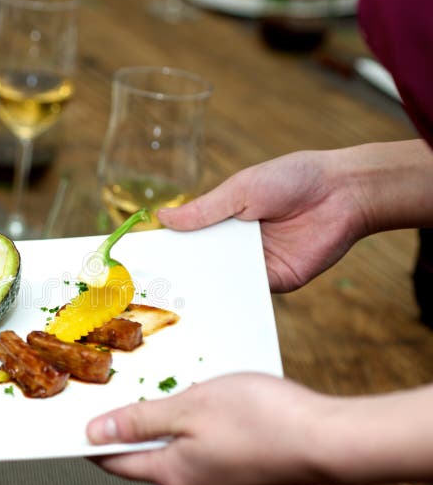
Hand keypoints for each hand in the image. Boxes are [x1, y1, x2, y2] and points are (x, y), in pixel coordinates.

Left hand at [86, 373, 331, 484]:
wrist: (329, 439)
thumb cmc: (264, 422)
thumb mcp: (189, 409)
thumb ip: (140, 421)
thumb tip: (96, 434)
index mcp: (171, 472)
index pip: (113, 461)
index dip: (90, 441)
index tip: (74, 425)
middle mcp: (192, 483)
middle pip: (143, 454)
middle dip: (128, 425)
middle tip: (119, 393)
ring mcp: (218, 479)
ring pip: (175, 448)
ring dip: (164, 421)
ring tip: (165, 390)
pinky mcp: (240, 468)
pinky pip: (202, 446)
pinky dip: (193, 425)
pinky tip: (205, 402)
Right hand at [158, 150, 368, 292]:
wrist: (343, 193)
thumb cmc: (292, 179)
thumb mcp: (240, 190)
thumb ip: (203, 209)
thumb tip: (161, 217)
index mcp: (222, 220)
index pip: (188, 239)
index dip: (168, 249)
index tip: (142, 261)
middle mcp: (234, 245)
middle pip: (200, 264)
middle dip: (180, 274)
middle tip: (151, 288)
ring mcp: (254, 265)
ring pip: (220, 282)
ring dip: (202, 289)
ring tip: (174, 300)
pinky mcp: (274, 281)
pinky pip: (247, 293)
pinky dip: (231, 299)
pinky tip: (211, 305)